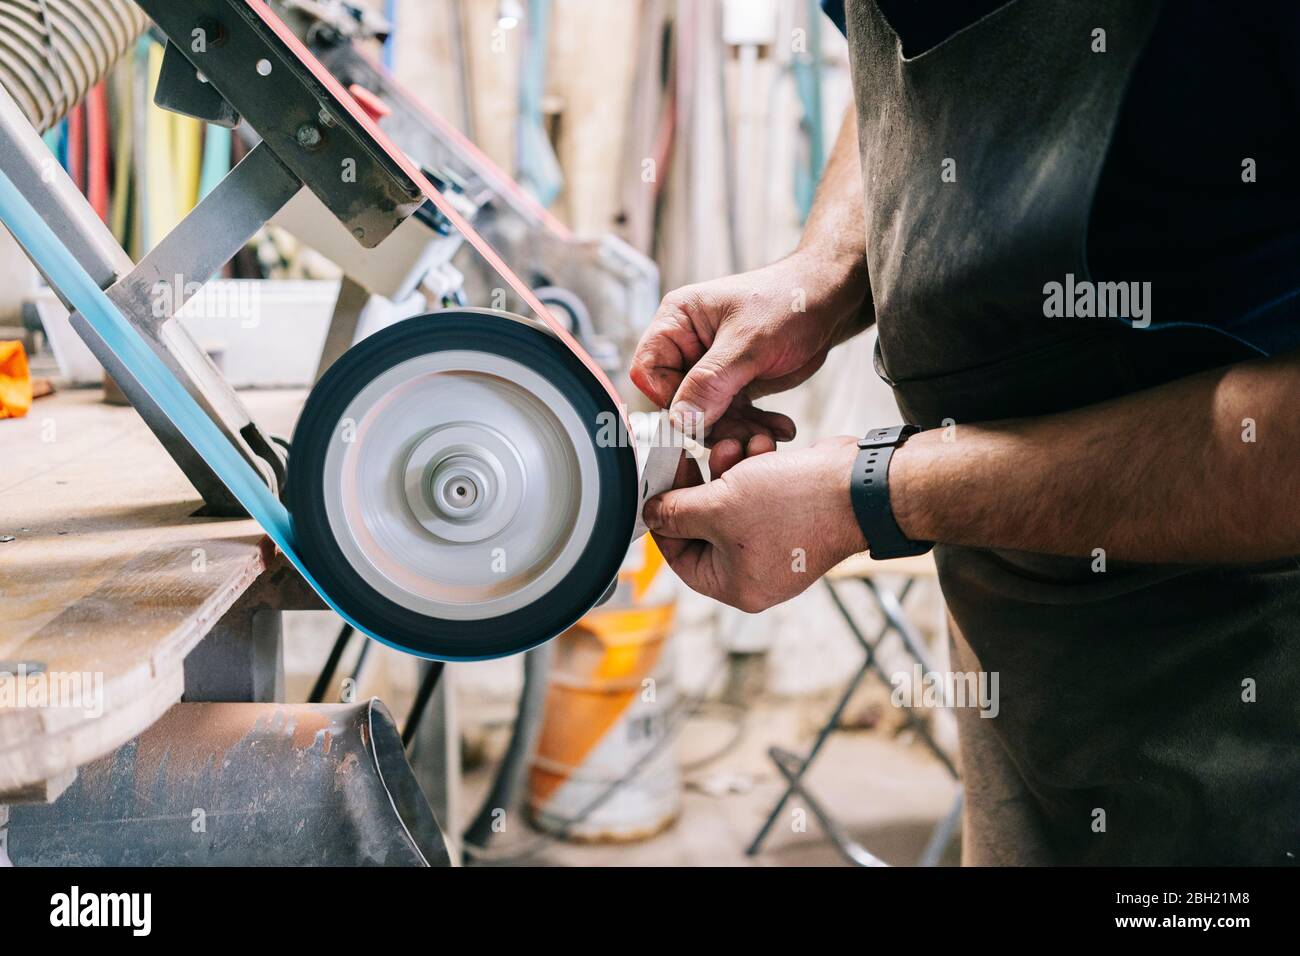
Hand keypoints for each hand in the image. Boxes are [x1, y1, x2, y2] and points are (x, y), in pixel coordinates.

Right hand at [629, 252, 869, 446]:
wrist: (829, 302)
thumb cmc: (789, 302)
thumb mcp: (748, 342)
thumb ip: (712, 381)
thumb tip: (679, 420)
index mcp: (678, 320)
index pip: (648, 369)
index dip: (668, 397)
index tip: (698, 415)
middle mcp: (688, 344)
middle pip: (677, 400)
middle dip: (710, 422)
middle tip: (744, 434)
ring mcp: (710, 368)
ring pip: (705, 415)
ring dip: (736, 430)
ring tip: (767, 433)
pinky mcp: (733, 385)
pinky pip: (731, 417)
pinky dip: (752, 426)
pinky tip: (777, 427)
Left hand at [643, 436, 866, 612]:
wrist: (858, 486)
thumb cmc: (793, 504)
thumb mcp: (718, 506)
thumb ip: (676, 513)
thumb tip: (650, 515)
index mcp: (736, 585)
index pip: (680, 557)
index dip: (665, 519)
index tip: (660, 484)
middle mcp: (756, 572)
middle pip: (706, 528)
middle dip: (702, 486)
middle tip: (695, 455)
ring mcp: (777, 546)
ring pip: (731, 504)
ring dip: (729, 470)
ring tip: (736, 446)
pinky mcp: (793, 519)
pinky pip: (759, 495)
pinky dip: (755, 469)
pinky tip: (762, 448)